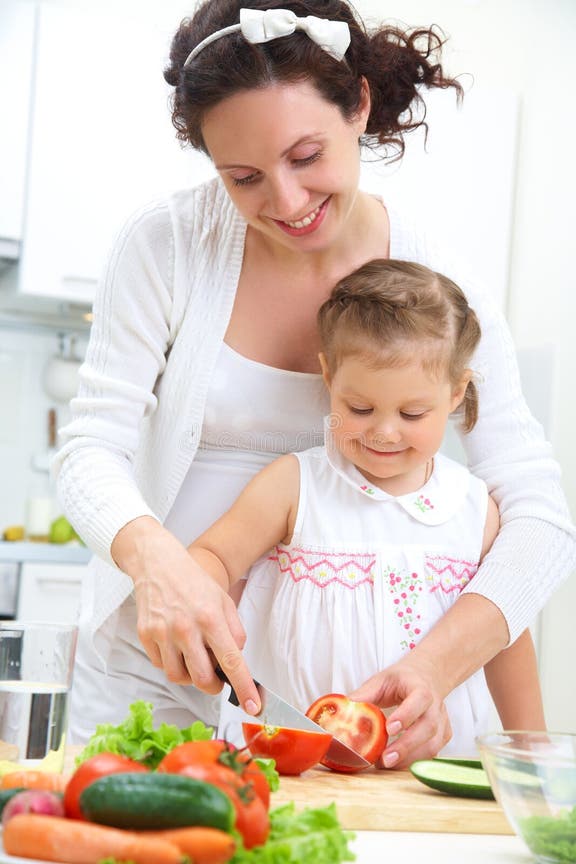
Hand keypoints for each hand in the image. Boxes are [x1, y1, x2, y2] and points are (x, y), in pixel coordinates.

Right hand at [111, 517, 260, 714]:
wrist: (158, 563)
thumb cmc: (194, 581)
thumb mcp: (224, 600)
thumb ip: (234, 631)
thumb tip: (235, 659)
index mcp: (211, 618)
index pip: (232, 661)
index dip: (244, 687)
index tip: (253, 707)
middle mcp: (186, 628)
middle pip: (202, 678)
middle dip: (213, 686)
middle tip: (216, 678)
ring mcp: (162, 633)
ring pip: (178, 677)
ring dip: (190, 676)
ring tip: (193, 656)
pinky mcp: (145, 635)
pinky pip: (160, 665)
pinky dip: (172, 663)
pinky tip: (176, 646)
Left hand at [349, 654, 451, 768]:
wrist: (426, 676)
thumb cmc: (402, 680)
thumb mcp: (381, 681)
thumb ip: (364, 696)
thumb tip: (341, 713)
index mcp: (421, 687)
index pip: (419, 700)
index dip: (406, 715)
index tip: (389, 729)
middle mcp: (436, 705)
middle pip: (428, 727)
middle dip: (407, 746)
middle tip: (386, 759)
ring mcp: (442, 722)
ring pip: (434, 745)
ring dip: (410, 758)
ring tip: (386, 764)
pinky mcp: (444, 735)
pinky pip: (434, 752)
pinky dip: (416, 761)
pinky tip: (398, 763)